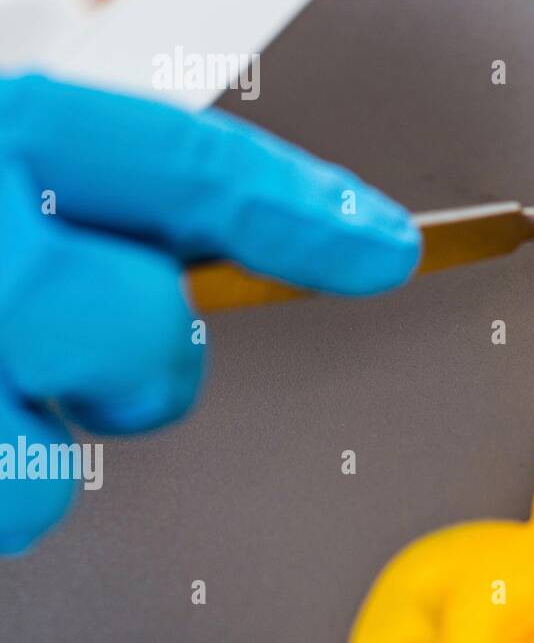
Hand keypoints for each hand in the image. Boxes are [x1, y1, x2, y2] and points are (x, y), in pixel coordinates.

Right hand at [0, 75, 419, 553]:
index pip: (179, 163)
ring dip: (29, 448)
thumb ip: (96, 195)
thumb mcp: (3, 176)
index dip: (298, 208)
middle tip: (100, 348)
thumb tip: (288, 239)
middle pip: (140, 334)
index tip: (386, 246)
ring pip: (41, 479)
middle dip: (150, 360)